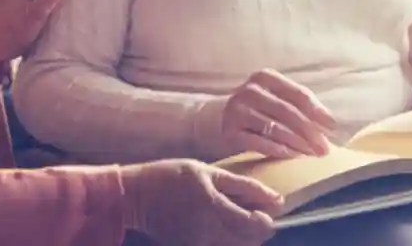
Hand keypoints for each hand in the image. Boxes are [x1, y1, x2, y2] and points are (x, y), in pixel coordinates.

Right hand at [122, 159, 280, 244]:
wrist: (135, 196)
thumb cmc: (172, 176)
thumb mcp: (208, 172)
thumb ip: (243, 185)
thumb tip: (276, 198)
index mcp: (215, 207)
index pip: (257, 227)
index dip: (267, 220)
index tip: (264, 209)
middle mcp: (209, 232)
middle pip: (250, 243)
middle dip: (258, 230)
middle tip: (251, 213)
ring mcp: (199, 244)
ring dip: (243, 238)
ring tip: (235, 220)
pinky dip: (227, 242)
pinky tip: (220, 228)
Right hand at [200, 69, 337, 159]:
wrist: (211, 120)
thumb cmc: (252, 110)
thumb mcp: (271, 98)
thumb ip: (296, 104)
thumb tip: (328, 124)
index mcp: (265, 78)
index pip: (298, 94)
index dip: (318, 111)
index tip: (333, 127)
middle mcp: (250, 91)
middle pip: (289, 112)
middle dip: (311, 132)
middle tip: (325, 149)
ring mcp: (237, 111)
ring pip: (276, 128)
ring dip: (298, 144)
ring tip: (312, 155)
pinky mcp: (230, 132)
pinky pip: (260, 143)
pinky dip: (279, 150)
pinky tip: (292, 157)